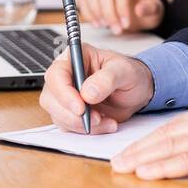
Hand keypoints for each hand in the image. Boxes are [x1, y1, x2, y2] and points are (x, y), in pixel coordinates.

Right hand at [39, 43, 154, 133]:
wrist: (136, 91)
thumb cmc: (129, 74)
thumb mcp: (124, 71)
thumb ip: (107, 79)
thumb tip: (87, 93)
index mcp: (75, 57)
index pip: (56, 74)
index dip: (64, 93)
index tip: (81, 108)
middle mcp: (66, 76)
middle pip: (50, 98)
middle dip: (70, 114)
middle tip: (95, 118)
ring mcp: (66, 95)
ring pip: (58, 115)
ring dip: (80, 124)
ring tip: (105, 120)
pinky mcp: (70, 112)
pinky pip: (69, 126)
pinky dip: (87, 130)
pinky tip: (105, 123)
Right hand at [78, 0, 163, 32]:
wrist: (139, 11)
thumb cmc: (147, 9)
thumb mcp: (157, 11)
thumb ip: (151, 9)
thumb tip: (139, 10)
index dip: (121, 7)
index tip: (125, 24)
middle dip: (109, 13)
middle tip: (116, 30)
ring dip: (95, 10)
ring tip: (104, 26)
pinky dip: (87, 12)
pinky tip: (97, 24)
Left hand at [111, 100, 187, 180]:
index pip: (176, 125)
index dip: (151, 138)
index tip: (133, 149)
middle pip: (168, 133)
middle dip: (140, 148)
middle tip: (118, 160)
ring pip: (172, 146)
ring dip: (144, 158)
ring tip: (124, 168)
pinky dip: (164, 166)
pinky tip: (148, 172)